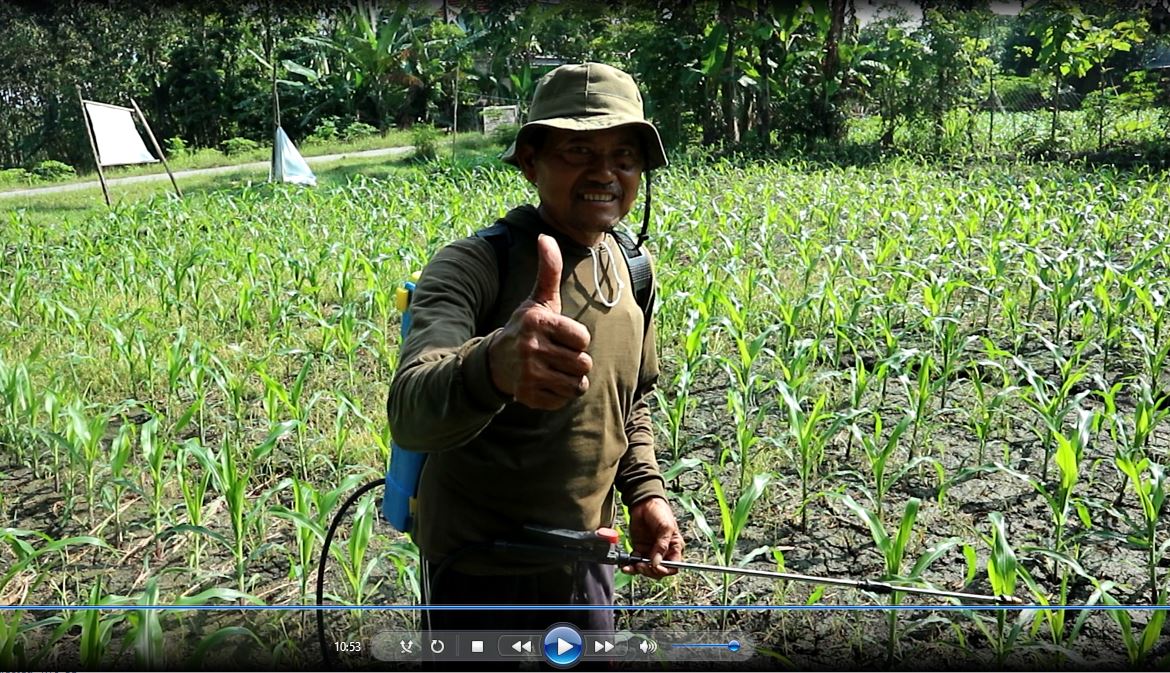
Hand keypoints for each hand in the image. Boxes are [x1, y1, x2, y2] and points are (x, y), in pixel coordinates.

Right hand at [488, 234, 592, 409]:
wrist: (495, 361)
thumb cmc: (525, 327)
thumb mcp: (538, 300)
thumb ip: (548, 270)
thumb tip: (545, 236)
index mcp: (538, 322)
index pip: (583, 338)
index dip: (577, 339)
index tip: (561, 337)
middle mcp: (531, 348)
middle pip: (583, 364)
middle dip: (575, 361)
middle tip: (557, 355)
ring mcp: (528, 374)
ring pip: (576, 384)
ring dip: (571, 379)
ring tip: (554, 369)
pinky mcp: (528, 396)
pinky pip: (564, 400)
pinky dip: (560, 395)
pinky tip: (546, 383)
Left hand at [622, 497, 683, 579]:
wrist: (644, 502)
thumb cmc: (660, 511)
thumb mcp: (666, 527)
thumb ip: (662, 546)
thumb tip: (656, 563)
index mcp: (674, 548)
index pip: (673, 567)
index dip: (665, 570)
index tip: (655, 567)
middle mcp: (663, 552)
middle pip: (659, 571)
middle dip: (650, 571)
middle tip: (642, 565)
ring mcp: (650, 551)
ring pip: (646, 569)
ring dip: (639, 570)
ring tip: (633, 566)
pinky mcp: (639, 549)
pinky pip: (635, 561)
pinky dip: (630, 565)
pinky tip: (626, 566)